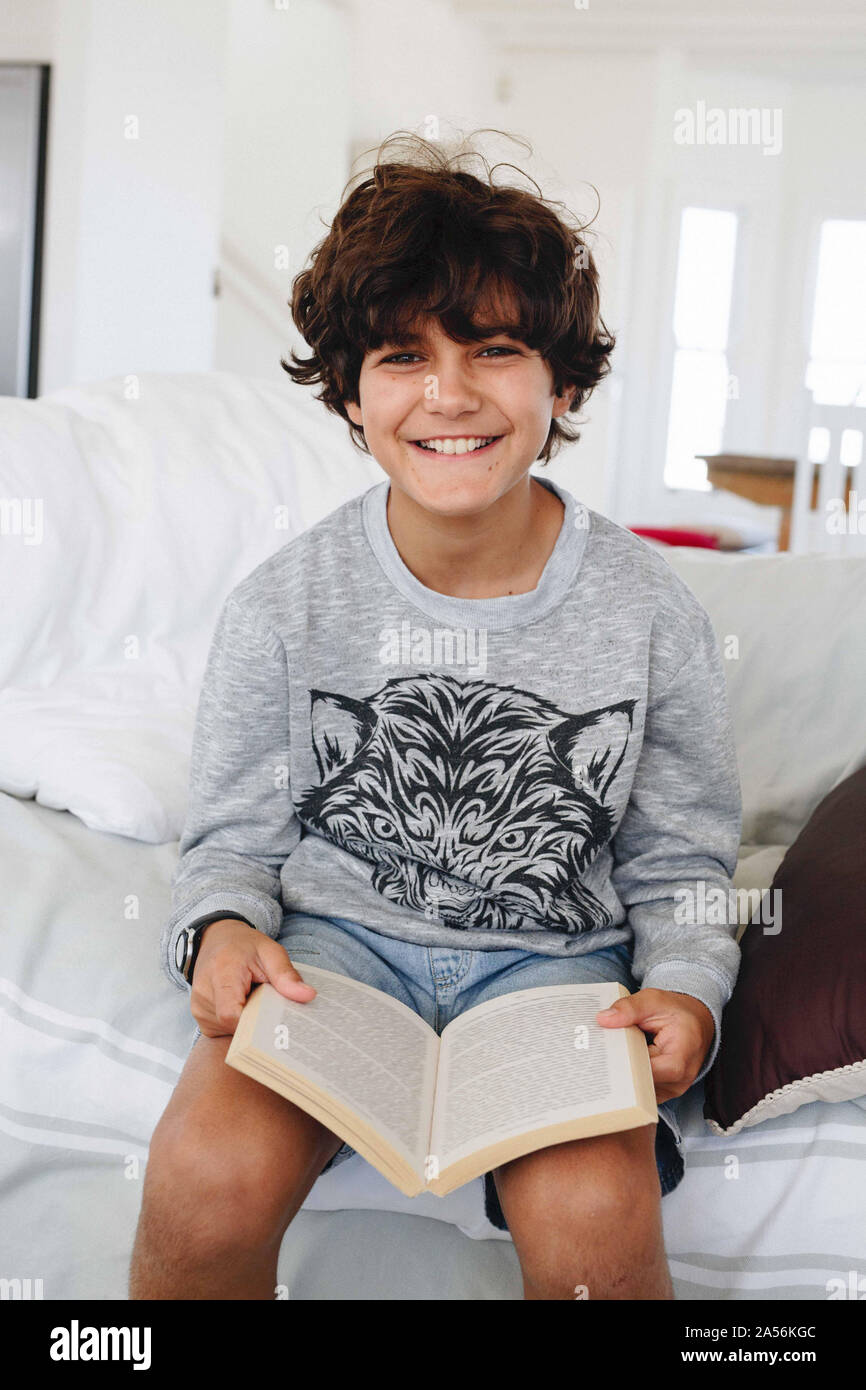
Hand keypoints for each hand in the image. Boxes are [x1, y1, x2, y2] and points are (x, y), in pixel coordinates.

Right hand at [190, 918, 315, 1037]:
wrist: (216, 939)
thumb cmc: (243, 946)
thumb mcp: (270, 951)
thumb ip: (286, 975)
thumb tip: (308, 995)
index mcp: (221, 974)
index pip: (232, 1015)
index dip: (255, 1024)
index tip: (276, 1021)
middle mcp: (204, 994)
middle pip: (233, 1026)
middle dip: (257, 1023)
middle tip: (273, 1008)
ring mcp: (198, 1008)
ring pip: (229, 1031)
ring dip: (248, 1022)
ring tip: (255, 1001)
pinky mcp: (200, 1017)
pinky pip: (223, 1030)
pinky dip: (238, 1023)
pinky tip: (245, 1006)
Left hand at [595, 989, 713, 1102]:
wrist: (696, 1021)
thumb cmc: (677, 1012)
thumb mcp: (653, 1000)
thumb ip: (629, 1008)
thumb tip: (604, 1019)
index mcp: (681, 1055)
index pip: (648, 1071)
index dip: (624, 1063)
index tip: (603, 1054)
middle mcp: (681, 1078)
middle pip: (641, 1084)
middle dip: (619, 1070)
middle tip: (599, 1055)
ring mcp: (674, 1088)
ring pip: (640, 1090)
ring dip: (625, 1075)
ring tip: (610, 1057)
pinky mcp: (666, 1091)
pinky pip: (644, 1091)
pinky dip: (632, 1078)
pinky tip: (621, 1064)